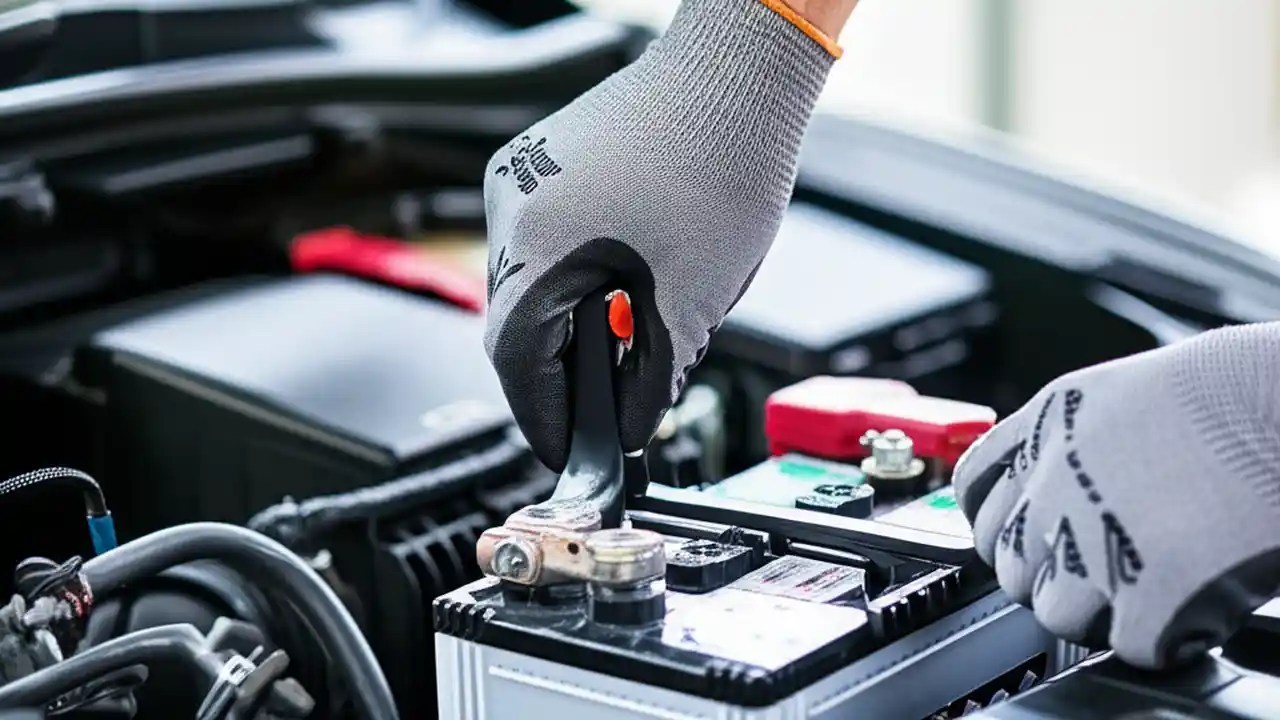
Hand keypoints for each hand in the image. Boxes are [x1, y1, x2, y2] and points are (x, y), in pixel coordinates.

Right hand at [482, 0, 836, 470]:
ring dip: (564, 325)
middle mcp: (513, 209)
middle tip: (598, 409)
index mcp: (538, 246)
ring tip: (618, 346)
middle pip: (513, 324)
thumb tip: (632, 423)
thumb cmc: (723, 161)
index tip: (563, 448)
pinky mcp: (541, 163)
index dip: (542, 418)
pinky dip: (569, 280)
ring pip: (524, 284)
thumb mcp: (694, 300)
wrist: (735, 73)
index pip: (515, 362)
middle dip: (557, 374)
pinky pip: (539, 243)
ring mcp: (522, 180)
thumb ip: (654, 378)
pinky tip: (612, 289)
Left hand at [953, 322, 1279, 668]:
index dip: (1000, 523)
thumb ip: (1077, 445)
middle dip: (1052, 573)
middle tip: (1103, 571)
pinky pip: (1129, 644)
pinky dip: (1162, 635)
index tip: (1017, 537)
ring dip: (1100, 612)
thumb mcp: (1122, 396)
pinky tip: (1192, 604)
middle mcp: (1052, 482)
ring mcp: (1090, 541)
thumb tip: (1061, 487)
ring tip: (1151, 588)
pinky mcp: (1143, 594)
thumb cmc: (1232, 391)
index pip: (977, 490)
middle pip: (1010, 562)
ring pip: (1056, 611)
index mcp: (1047, 425)